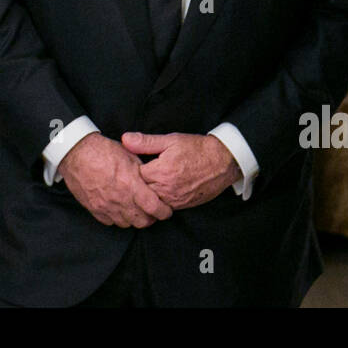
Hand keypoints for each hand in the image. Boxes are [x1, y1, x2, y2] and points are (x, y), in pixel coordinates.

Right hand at [57, 133, 172, 227]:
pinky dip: (117, 218)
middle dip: (150, 218)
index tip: (166, 211)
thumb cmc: (103, 151)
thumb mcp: (129, 156)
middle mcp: (119, 199)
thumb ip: (143, 172)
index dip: (163, 212)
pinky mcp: (94, 209)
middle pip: (142, 221)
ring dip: (134, 219)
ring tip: (135, 210)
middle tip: (152, 211)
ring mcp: (105, 206)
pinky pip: (110, 222)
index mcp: (130, 184)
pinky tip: (119, 209)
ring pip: (126, 224)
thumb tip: (153, 182)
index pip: (154, 207)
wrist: (76, 152)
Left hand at [121, 132, 240, 209]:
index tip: (131, 165)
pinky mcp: (183, 206)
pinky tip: (160, 191)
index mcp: (161, 172)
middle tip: (136, 176)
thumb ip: (146, 142)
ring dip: (148, 194)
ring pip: (152, 202)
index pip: (134, 176)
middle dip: (137, 185)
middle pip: (141, 192)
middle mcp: (167, 189)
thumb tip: (125, 139)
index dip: (132, 170)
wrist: (223, 162)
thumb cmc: (197, 149)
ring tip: (147, 185)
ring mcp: (175, 200)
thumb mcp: (171, 140)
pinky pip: (164, 207)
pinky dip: (160, 200)